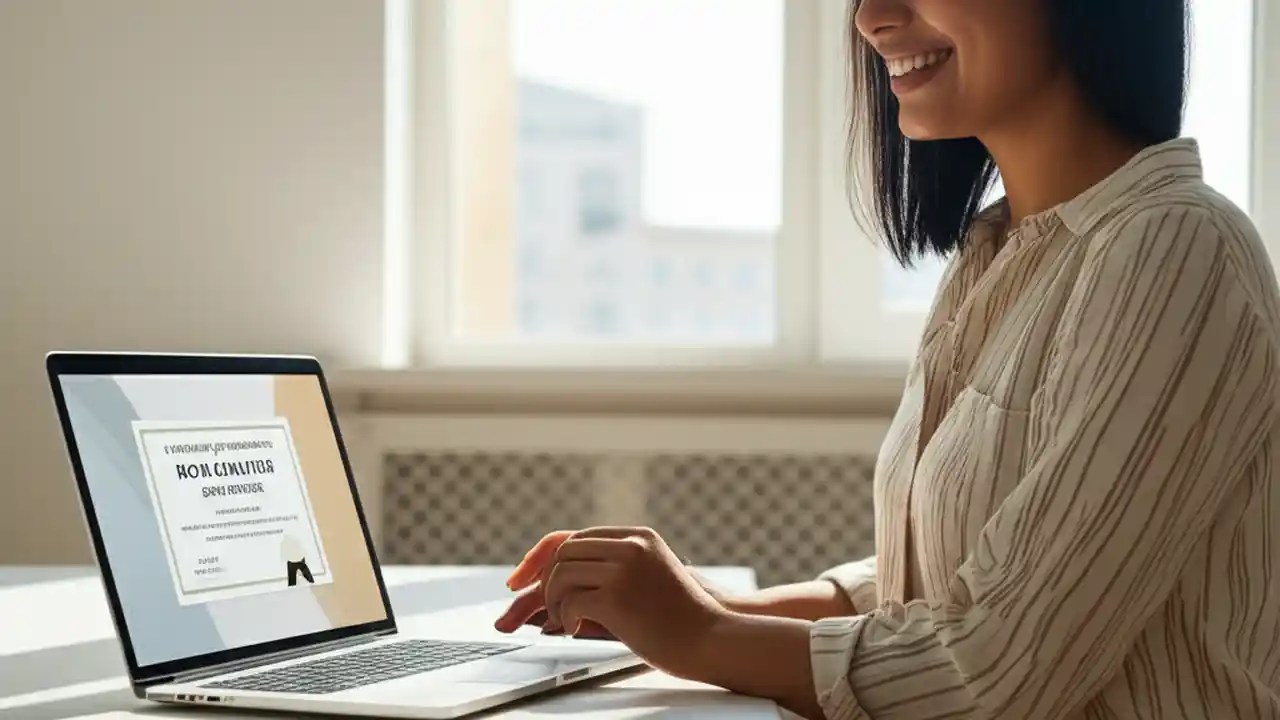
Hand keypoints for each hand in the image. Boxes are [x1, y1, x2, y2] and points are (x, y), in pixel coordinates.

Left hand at [496, 530, 736, 639]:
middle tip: (547, 608)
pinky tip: (575, 628)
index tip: (521, 579)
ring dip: (554, 601)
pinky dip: (565, 617)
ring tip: (563, 620)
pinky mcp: (617, 597)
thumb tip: (561, 582)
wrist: (712, 637)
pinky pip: (570, 601)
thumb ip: (615, 568)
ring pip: (561, 575)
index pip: (575, 536)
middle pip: (563, 552)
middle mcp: (630, 546)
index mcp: (638, 537)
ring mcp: (624, 569)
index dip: (542, 557)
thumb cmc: (682, 617)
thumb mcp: (652, 575)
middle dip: (543, 582)